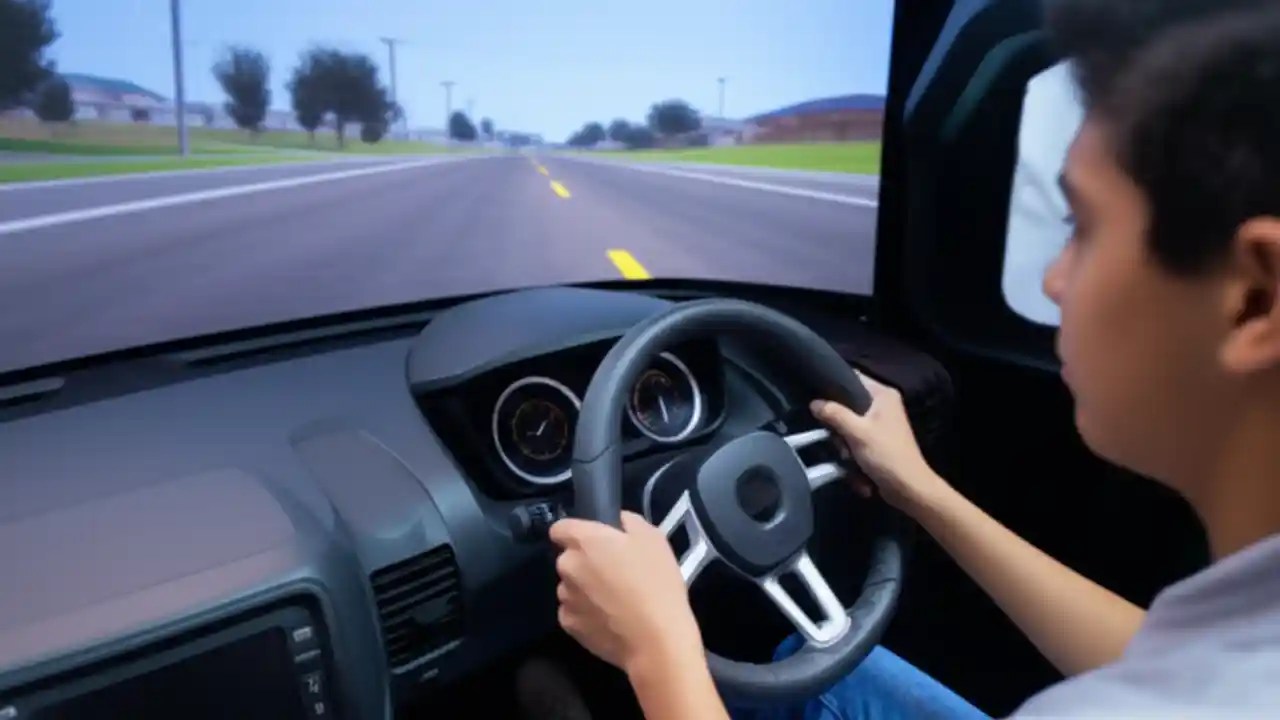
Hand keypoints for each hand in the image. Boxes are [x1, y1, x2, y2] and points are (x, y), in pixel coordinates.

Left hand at [549, 511, 703, 673]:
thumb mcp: (655, 540)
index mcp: (585, 541)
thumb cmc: (657, 584)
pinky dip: (586, 613)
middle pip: (568, 558)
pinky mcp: (568, 626)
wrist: (655, 640)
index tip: (595, 541)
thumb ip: (630, 522)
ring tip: (613, 601)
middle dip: (585, 562)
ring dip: (584, 588)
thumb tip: (619, 521)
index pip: (560, 528)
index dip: (576, 532)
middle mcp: (567, 566)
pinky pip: (573, 611)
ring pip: (570, 586)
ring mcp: (565, 598)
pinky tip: (608, 619)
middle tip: (614, 572)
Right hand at [811, 372, 949, 513]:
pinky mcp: (878, 442)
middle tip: (839, 441)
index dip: (833, 385)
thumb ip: (834, 414)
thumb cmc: (886, 455)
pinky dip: (853, 455)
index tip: (816, 397)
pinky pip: (856, 441)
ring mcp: (881, 424)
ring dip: (845, 446)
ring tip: (848, 459)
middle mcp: (883, 405)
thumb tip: (814, 403)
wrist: (909, 489)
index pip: (852, 377)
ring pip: (849, 426)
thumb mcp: (856, 433)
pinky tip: (855, 468)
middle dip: (839, 428)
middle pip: (847, 406)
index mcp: (883, 395)